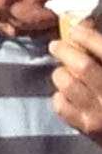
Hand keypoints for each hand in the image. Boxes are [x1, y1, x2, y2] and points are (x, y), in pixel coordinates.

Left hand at [50, 17, 101, 138]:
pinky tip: (68, 94)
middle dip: (66, 51)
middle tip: (56, 45)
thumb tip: (83, 25)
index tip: (75, 29)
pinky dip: (60, 95)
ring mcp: (100, 113)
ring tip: (65, 73)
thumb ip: (100, 52)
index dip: (88, 36)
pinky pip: (60, 104)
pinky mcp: (86, 127)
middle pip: (83, 65)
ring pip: (68, 83)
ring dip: (62, 74)